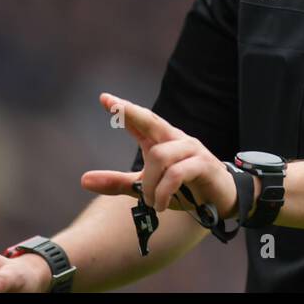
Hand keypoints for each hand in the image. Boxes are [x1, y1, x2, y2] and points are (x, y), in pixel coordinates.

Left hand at [81, 92, 234, 217]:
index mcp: (162, 141)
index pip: (141, 121)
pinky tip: (160, 204)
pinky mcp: (204, 164)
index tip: (104, 98)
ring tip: (151, 202)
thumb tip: (83, 179)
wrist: (221, 199)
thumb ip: (118, 183)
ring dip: (149, 184)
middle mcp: (177, 140)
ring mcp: (192, 150)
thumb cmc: (183, 188)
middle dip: (131, 114)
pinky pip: (177, 173)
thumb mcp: (146, 187)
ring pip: (160, 156)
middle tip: (113, 108)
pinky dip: (163, 191)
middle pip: (151, 121)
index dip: (124, 109)